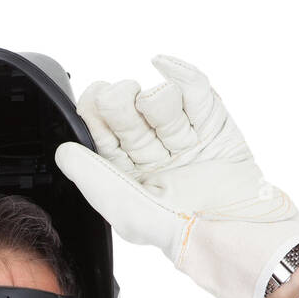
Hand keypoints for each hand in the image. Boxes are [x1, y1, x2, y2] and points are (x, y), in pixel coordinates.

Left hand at [55, 55, 298, 297]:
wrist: (235, 231)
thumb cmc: (182, 232)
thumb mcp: (125, 210)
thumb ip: (93, 178)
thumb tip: (63, 153)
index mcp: (128, 174)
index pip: (103, 133)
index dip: (94, 112)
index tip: (92, 99)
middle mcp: (154, 153)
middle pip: (128, 112)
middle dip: (121, 103)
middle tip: (122, 101)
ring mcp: (185, 137)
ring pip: (161, 99)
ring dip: (157, 102)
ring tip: (165, 121)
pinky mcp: (214, 124)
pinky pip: (196, 90)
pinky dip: (180, 73)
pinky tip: (164, 65)